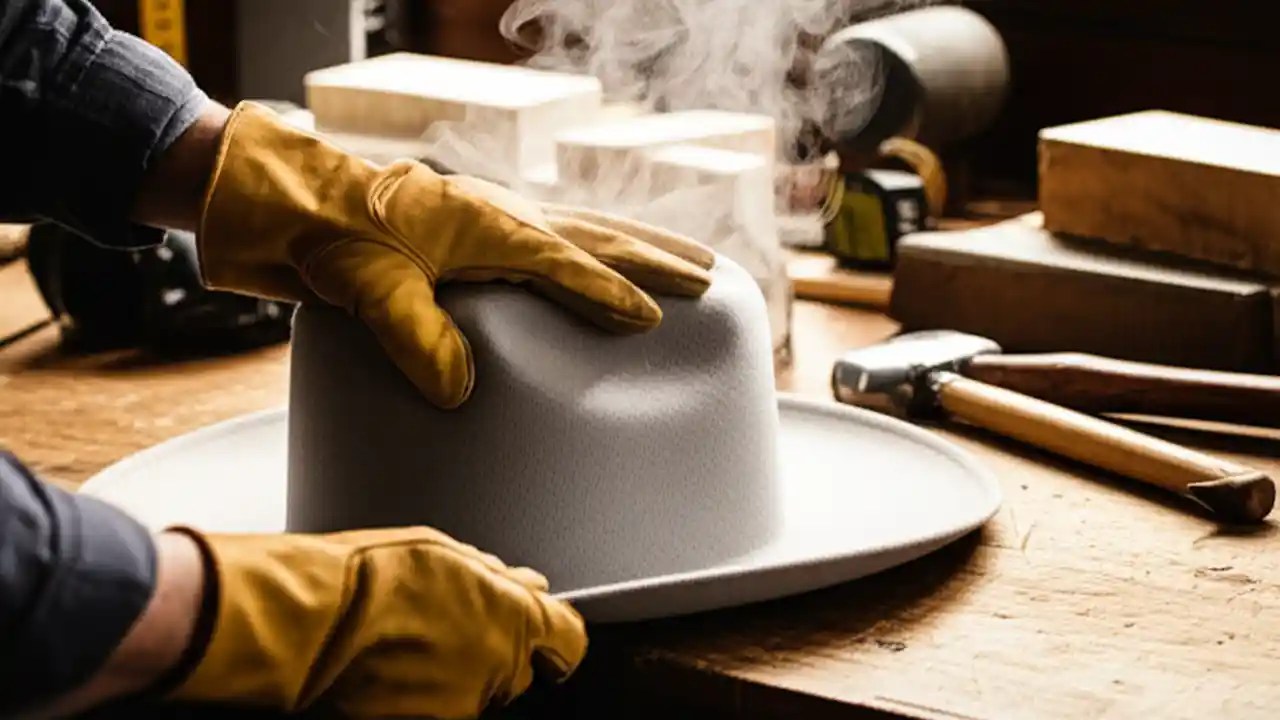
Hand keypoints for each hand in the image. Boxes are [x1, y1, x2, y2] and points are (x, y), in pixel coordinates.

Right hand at [168, 526, 585, 718]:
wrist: (312, 624)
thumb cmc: (371, 578)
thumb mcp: (445, 553)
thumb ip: (495, 577)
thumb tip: (525, 584)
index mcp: (515, 621)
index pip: (569, 642)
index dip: (555, 633)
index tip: (543, 627)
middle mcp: (497, 671)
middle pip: (517, 668)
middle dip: (495, 647)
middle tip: (449, 621)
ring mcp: (460, 707)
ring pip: (475, 691)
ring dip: (455, 670)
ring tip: (407, 640)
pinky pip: (438, 708)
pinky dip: (422, 692)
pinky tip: (391, 665)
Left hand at [196, 101, 714, 407]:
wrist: (297, 201)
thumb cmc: (334, 239)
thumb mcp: (368, 290)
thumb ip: (415, 336)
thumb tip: (460, 390)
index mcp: (488, 226)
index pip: (567, 263)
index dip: (608, 292)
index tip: (652, 318)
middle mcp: (506, 213)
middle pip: (599, 235)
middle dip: (656, 258)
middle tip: (709, 276)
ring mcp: (500, 214)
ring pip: (590, 227)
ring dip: (643, 244)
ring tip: (693, 259)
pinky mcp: (487, 226)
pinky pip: (564, 232)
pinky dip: (601, 246)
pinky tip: (611, 260)